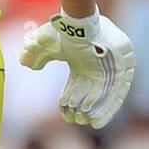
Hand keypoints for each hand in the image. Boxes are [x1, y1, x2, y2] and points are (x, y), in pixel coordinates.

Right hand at [20, 9, 134, 129]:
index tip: (65, 115)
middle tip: (75, 120)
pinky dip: (108, 107)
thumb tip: (25, 64)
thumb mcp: (42, 44)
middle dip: (83, 109)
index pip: (78, 87)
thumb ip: (33, 54)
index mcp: (83, 63)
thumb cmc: (61, 32)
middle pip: (92, 93)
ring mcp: (112, 68)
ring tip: (86, 123)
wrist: (78, 25)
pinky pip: (118, 93)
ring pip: (106, 95)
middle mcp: (99, 67)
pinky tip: (97, 120)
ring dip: (96, 111)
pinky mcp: (123, 69)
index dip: (70, 101)